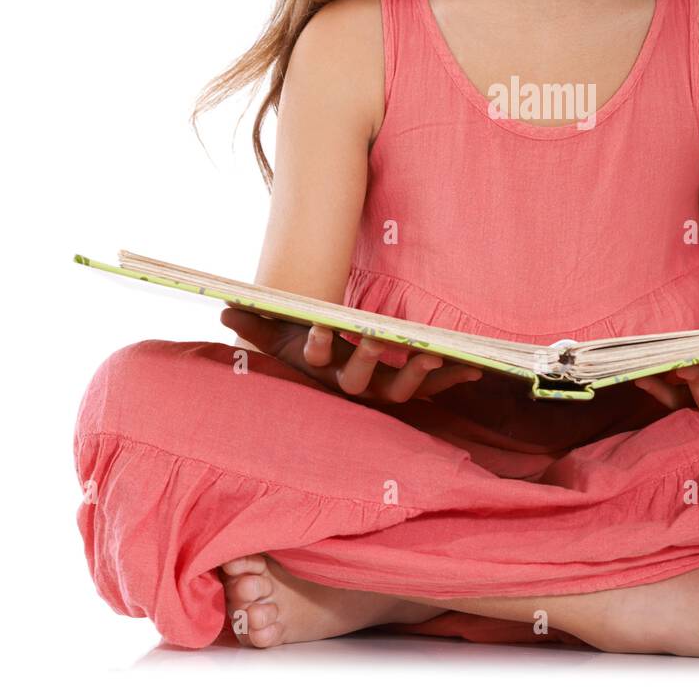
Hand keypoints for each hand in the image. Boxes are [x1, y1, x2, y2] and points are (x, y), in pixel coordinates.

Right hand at [220, 308, 484, 402]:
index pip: (315, 360)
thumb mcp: (281, 337)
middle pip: (360, 380)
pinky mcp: (411, 390)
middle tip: (376, 335)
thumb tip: (221, 307)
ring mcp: (383, 391)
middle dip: (368, 358)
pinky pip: (435, 388)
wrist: (337, 374)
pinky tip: (477, 369)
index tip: (321, 325)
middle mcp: (353, 386)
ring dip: (418, 372)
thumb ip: (256, 323)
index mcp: (322, 371)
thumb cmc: (306, 349)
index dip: (318, 344)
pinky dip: (454, 379)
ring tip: (432, 353)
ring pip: (401, 390)